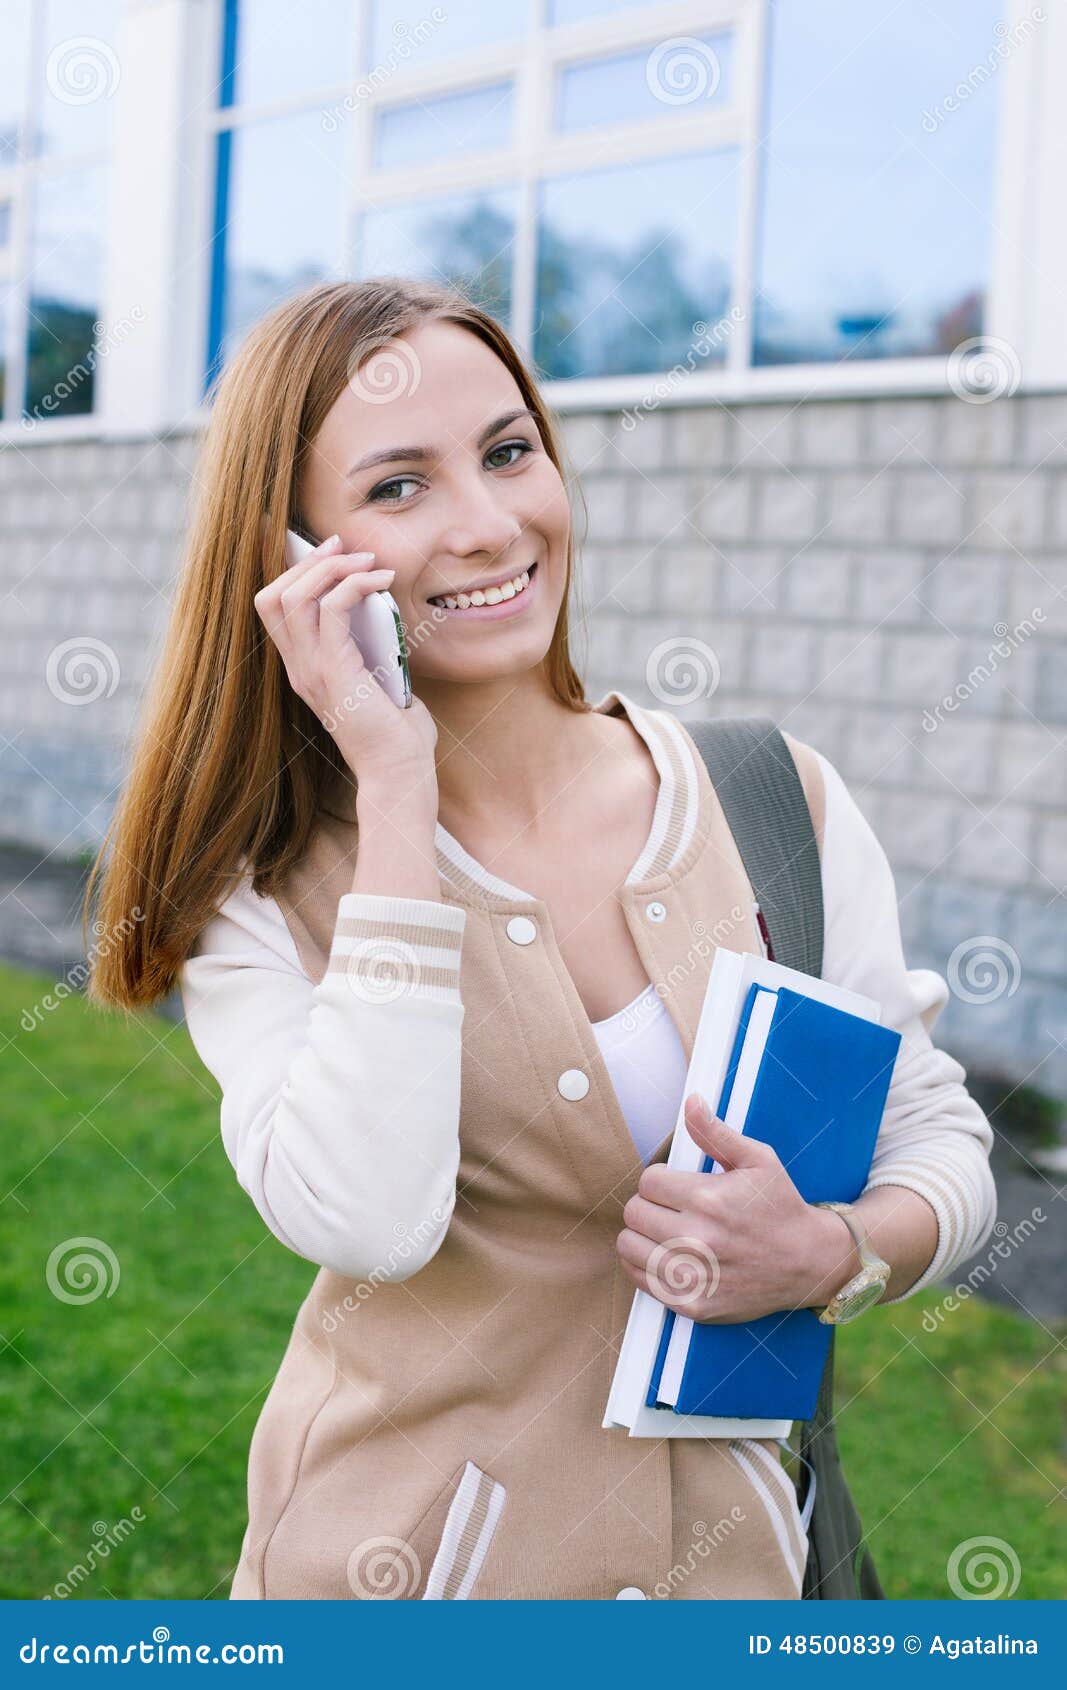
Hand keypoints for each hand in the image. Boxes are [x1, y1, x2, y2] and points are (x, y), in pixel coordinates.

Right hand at [254, 532, 437, 790]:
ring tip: (368, 562)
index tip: (329, 550)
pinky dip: (355, 585)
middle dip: (308, 560)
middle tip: (346, 547)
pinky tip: (382, 581)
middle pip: (273, 594)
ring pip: (295, 596)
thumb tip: (380, 602)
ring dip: (332, 567)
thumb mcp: (378, 677)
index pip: (272, 608)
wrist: (399, 771)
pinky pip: (330, 609)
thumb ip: (369, 643)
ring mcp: (312, 671)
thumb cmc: (397, 731)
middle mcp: (299, 668)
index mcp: (303, 668)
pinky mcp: (335, 672)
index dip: (293, 572)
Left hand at [615, 1093, 859, 1322]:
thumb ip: (716, 1132)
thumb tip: (691, 1102)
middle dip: (649, 1204)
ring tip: (663, 1230)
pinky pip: (639, 1279)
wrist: (808, 1263)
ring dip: (640, 1234)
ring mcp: (694, 1275)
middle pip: (634, 1212)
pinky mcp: (692, 1304)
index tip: (676, 1185)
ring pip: (628, 1245)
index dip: (660, 1180)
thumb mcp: (758, 1160)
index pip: (648, 1181)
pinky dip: (643, 1264)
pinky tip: (663, 1255)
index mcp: (709, 1199)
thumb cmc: (780, 1207)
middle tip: (670, 1207)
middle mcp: (698, 1239)